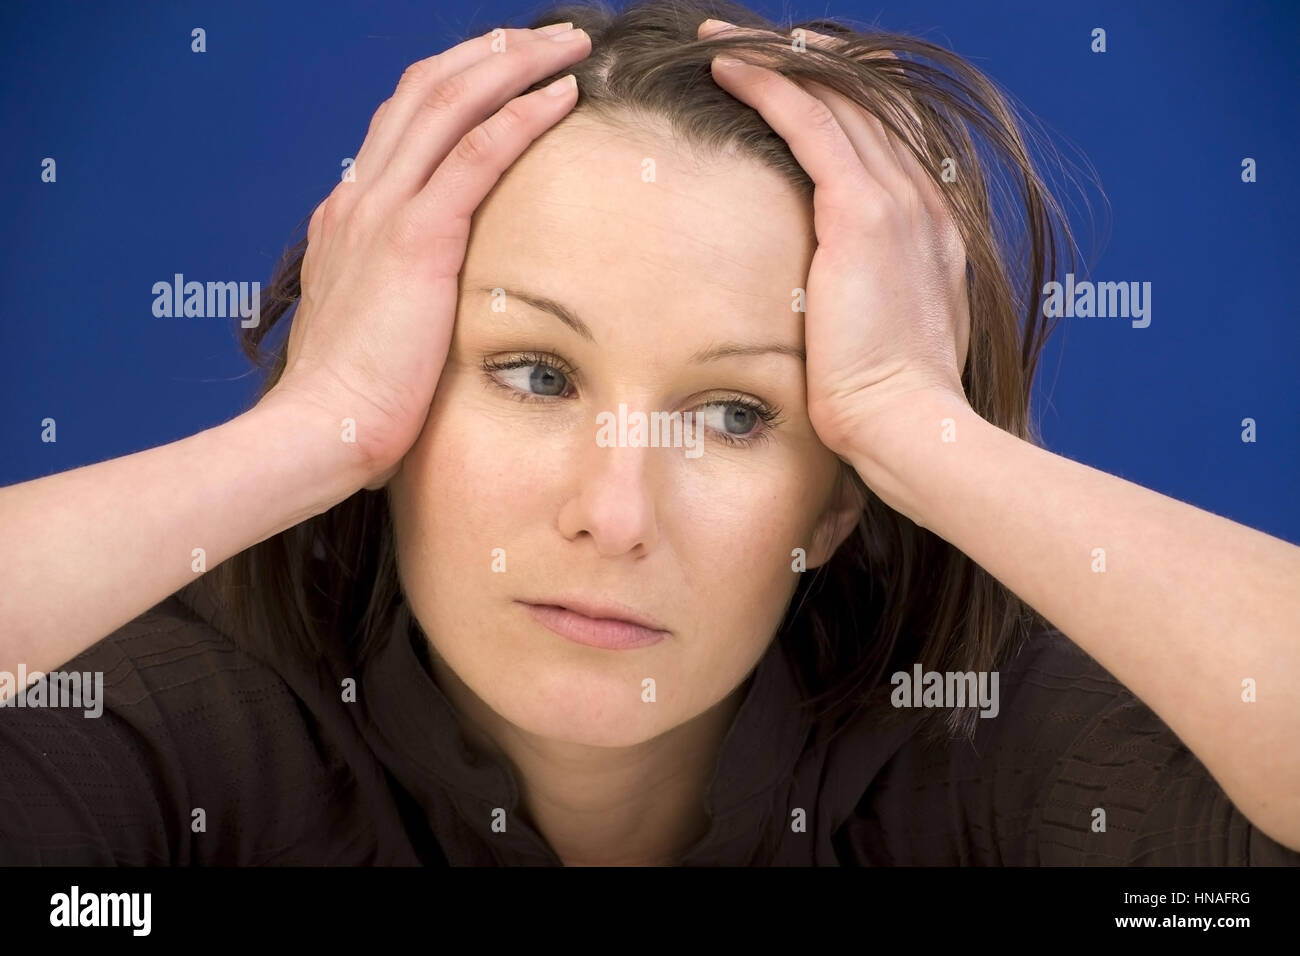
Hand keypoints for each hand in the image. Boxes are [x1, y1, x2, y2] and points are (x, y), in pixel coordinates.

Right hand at [261, 22, 589, 488]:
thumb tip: (423, 300)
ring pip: (450, 103)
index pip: (402, 124)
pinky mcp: (415, 239)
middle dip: (489, 53)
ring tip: (567, 45)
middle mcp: (360, 198)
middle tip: (545, 38)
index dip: (455, 86)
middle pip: (425, 91)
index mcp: (349, 217)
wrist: (321, 431)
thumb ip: (392, 293)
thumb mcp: (369, 327)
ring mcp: (383, 211)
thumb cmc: (353, 400)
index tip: (502, 70)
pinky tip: (561, 95)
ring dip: (514, 63)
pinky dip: (520, 114)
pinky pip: (475, 153)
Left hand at [698, 20, 970, 463]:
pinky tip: (727, 68)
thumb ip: (868, 308)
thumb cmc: (887, 404)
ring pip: (836, 100)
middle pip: (865, 106)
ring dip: (776, 63)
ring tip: (723, 45)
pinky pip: (810, 121)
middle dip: (806, 67)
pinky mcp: (862, 212)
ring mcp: (898, 202)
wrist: (907, 426)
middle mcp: (923, 204)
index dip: (844, 100)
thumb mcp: (883, 344)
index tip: (799, 83)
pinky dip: (768, 85)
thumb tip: (834, 317)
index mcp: (932, 233)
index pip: (888, 140)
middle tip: (752, 46)